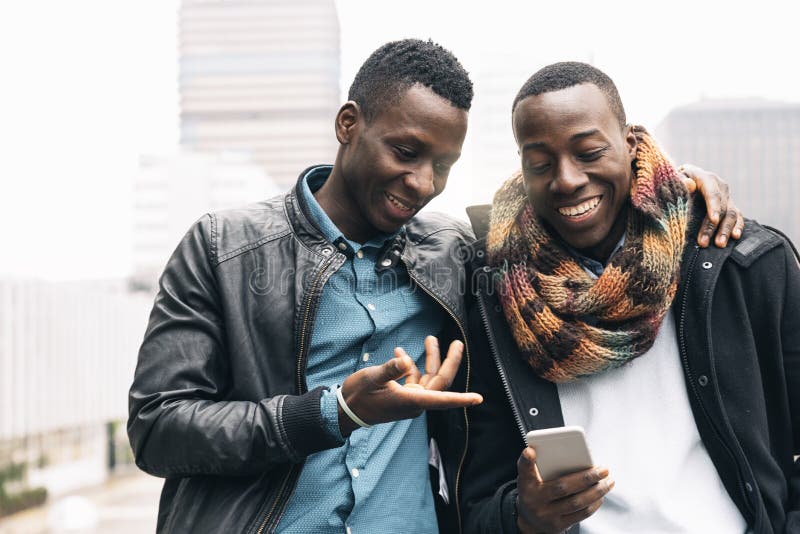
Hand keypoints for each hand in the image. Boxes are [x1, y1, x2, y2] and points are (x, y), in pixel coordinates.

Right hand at [337, 337, 481, 435]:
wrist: (344, 410)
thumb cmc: (358, 396)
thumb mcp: (372, 378)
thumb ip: (390, 368)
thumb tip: (406, 359)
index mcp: (411, 401)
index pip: (442, 398)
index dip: (461, 399)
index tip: (478, 399)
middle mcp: (415, 401)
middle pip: (439, 381)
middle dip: (448, 361)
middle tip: (457, 343)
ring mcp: (409, 398)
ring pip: (428, 377)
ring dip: (430, 358)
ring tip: (430, 338)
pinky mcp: (402, 395)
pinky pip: (414, 379)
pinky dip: (410, 365)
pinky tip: (400, 351)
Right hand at [515, 446, 612, 533]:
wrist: (530, 522)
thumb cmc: (534, 492)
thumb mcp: (529, 479)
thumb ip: (536, 465)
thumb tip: (546, 451)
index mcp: (527, 485)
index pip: (524, 470)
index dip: (527, 461)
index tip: (530, 451)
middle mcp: (535, 501)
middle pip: (563, 487)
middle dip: (586, 477)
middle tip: (603, 470)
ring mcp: (548, 515)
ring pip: (576, 502)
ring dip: (596, 492)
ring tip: (608, 482)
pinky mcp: (559, 526)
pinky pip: (580, 514)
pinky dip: (593, 504)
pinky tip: (600, 496)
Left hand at [679, 163, 743, 247]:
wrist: (684, 179)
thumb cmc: (676, 182)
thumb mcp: (674, 179)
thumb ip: (680, 183)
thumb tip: (689, 184)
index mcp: (705, 178)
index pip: (712, 193)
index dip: (713, 206)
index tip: (713, 219)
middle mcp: (720, 187)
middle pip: (721, 207)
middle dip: (713, 226)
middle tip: (704, 243)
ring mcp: (727, 197)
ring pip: (731, 214)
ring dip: (725, 230)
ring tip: (719, 244)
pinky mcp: (730, 207)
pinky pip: (738, 217)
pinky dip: (738, 227)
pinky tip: (735, 237)